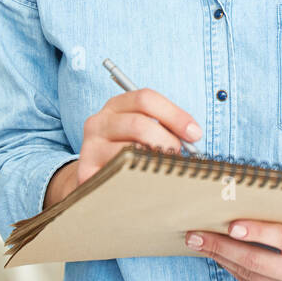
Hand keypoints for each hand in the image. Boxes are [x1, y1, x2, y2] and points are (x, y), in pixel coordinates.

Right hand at [78, 88, 201, 183]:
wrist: (97, 178)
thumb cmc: (130, 152)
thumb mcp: (143, 132)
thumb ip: (165, 127)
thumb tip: (193, 134)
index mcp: (116, 106)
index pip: (145, 98)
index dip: (174, 114)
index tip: (195, 133)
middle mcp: (99, 122)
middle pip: (139, 123)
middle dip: (167, 139)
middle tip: (178, 155)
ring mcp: (90, 147)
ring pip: (130, 150)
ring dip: (154, 161)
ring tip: (162, 169)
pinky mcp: (86, 172)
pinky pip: (120, 173)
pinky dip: (140, 177)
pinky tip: (148, 182)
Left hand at [185, 216, 281, 280]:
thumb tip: (240, 193)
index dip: (257, 231)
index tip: (230, 224)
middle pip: (257, 261)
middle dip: (221, 247)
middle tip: (194, 234)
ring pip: (250, 275)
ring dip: (220, 258)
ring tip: (198, 242)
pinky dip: (232, 269)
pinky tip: (216, 255)